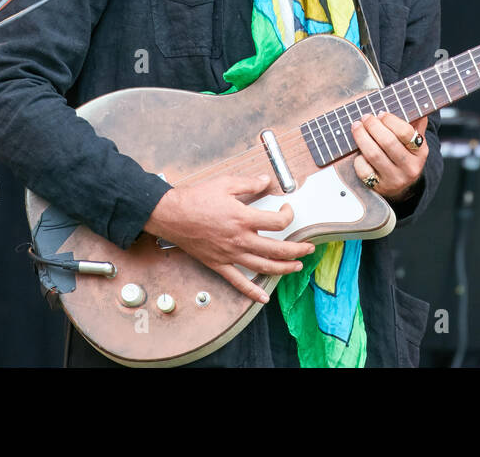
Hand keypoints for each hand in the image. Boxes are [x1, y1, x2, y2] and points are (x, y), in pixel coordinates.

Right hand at [143, 173, 315, 303]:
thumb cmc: (195, 199)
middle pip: (277, 249)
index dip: (289, 215)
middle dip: (297, 250)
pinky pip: (238, 282)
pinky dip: (253, 292)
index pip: (277, 222)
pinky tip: (264, 297)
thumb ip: (249, 183)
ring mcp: (230, 254)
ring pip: (263, 266)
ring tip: (296, 267)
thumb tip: (265, 181)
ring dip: (284, 268)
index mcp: (243, 218)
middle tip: (308, 248)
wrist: (171, 215)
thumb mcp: (225, 183)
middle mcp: (240, 239)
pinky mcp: (219, 264)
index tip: (288, 210)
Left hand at [351, 112, 428, 202]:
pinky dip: (358, 157)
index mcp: (420, 152)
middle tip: (365, 117)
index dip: (390, 120)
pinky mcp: (379, 187)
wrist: (401, 186)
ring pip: (374, 154)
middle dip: (373, 126)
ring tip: (356, 126)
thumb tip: (416, 100)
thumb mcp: (414, 140)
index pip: (406, 132)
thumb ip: (415, 122)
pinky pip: (364, 169)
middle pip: (388, 142)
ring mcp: (394, 179)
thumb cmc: (405, 155)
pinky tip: (358, 150)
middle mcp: (410, 167)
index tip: (380, 113)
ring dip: (361, 137)